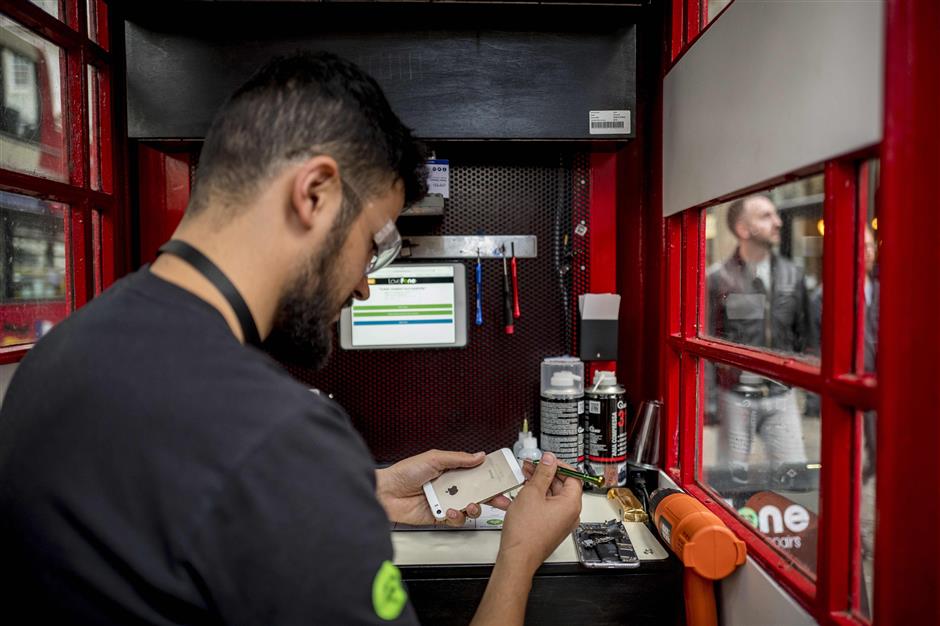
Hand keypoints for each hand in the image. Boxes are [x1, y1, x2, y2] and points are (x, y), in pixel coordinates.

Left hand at [375, 449, 512, 526]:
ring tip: (469, 505)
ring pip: (468, 508)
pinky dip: (456, 517)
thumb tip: (480, 455)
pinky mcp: (438, 517)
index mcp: (450, 470)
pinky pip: (454, 520)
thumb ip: (459, 459)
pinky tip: (449, 511)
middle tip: (502, 500)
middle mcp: (450, 487)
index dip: (489, 477)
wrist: (385, 492)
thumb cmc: (404, 472)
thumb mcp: (434, 458)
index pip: (475, 473)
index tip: (502, 479)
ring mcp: (445, 502)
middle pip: (476, 492)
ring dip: (473, 508)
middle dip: (491, 497)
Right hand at [497, 452, 581, 575]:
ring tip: (520, 480)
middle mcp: (570, 514)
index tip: (545, 460)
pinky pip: (544, 508)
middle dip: (543, 474)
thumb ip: (542, 473)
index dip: (558, 465)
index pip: (573, 476)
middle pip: (561, 485)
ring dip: (536, 486)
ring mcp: (560, 522)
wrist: (517, 558)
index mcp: (571, 504)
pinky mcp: (550, 527)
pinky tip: (516, 497)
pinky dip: (533, 500)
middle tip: (529, 468)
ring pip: (550, 497)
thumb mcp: (532, 493)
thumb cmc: (525, 532)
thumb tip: (550, 460)